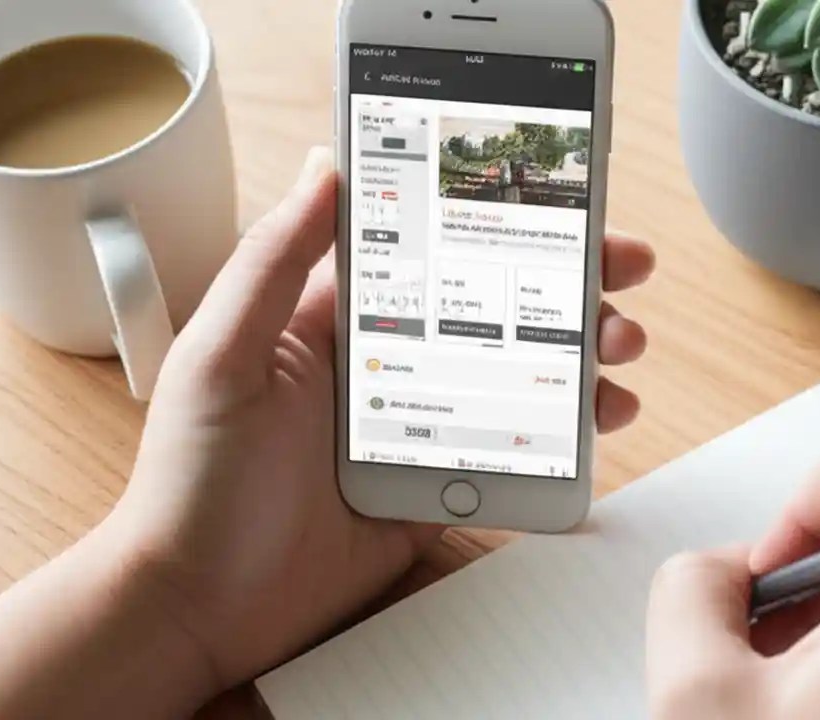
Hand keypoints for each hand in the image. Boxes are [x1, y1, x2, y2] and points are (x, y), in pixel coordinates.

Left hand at [105, 148, 655, 701]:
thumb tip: (324, 169)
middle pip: (496, 305)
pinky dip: (569, 432)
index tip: (559, 199)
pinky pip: (518, 447)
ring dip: (581, 353)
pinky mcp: (440, 482)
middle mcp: (388, 363)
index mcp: (337, 320)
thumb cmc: (195, 482)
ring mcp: (420, 424)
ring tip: (622, 348)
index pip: (434, 248)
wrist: (201, 608)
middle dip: (568, 282)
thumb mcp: (221, 356)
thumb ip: (273, 263)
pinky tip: (600, 420)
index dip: (499, 220)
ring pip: (522, 373)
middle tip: (625, 270)